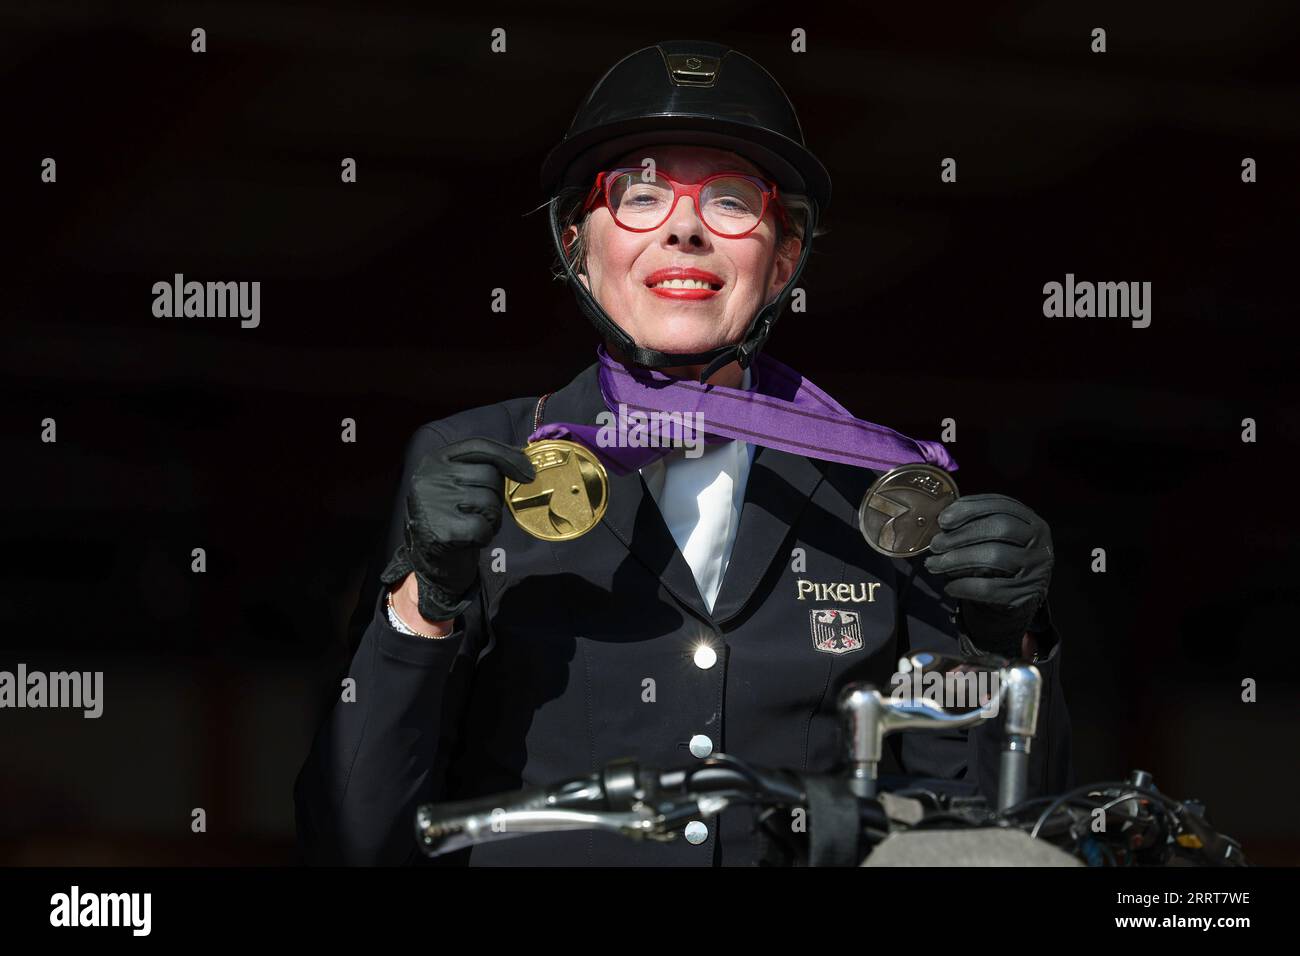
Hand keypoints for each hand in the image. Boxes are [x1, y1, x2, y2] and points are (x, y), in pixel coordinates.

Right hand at [380, 437, 534, 621]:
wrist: (429, 560)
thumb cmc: (453, 518)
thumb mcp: (459, 484)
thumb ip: (483, 467)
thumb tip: (524, 462)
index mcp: (435, 461)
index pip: (479, 446)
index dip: (508, 457)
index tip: (529, 473)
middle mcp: (429, 477)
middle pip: (489, 475)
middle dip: (495, 497)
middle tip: (479, 512)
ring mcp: (432, 503)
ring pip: (489, 502)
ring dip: (491, 519)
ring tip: (473, 525)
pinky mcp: (440, 530)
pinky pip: (483, 527)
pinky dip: (484, 536)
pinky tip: (470, 539)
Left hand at [922, 494, 1053, 656]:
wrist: (1018, 600)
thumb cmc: (998, 561)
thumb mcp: (993, 538)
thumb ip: (974, 524)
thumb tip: (940, 521)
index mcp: (1030, 520)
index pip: (1002, 505)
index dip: (970, 509)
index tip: (943, 519)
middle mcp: (1038, 541)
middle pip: (999, 527)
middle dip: (962, 534)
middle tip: (935, 544)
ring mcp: (1035, 567)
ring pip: (995, 555)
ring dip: (957, 559)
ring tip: (934, 565)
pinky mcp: (1025, 593)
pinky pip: (990, 588)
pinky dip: (965, 586)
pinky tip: (949, 587)